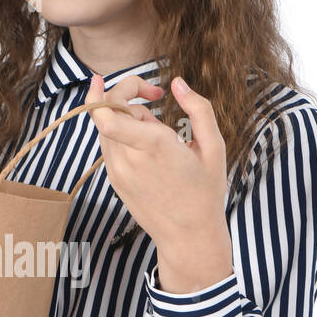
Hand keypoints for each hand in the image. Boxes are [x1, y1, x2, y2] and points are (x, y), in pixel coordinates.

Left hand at [84, 72, 227, 244]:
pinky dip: (123, 135)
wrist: (189, 237)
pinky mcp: (115, 182)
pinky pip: (110, 147)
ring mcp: (118, 173)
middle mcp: (129, 160)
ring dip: (125, 116)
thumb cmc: (205, 193)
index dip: (102, 91)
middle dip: (124, 94)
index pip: (107, 114)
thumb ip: (199, 109)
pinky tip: (148, 146)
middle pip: (105, 113)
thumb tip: (177, 83)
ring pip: (106, 129)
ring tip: (157, 128)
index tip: (112, 79)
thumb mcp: (214, 147)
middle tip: (154, 95)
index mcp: (154, 147)